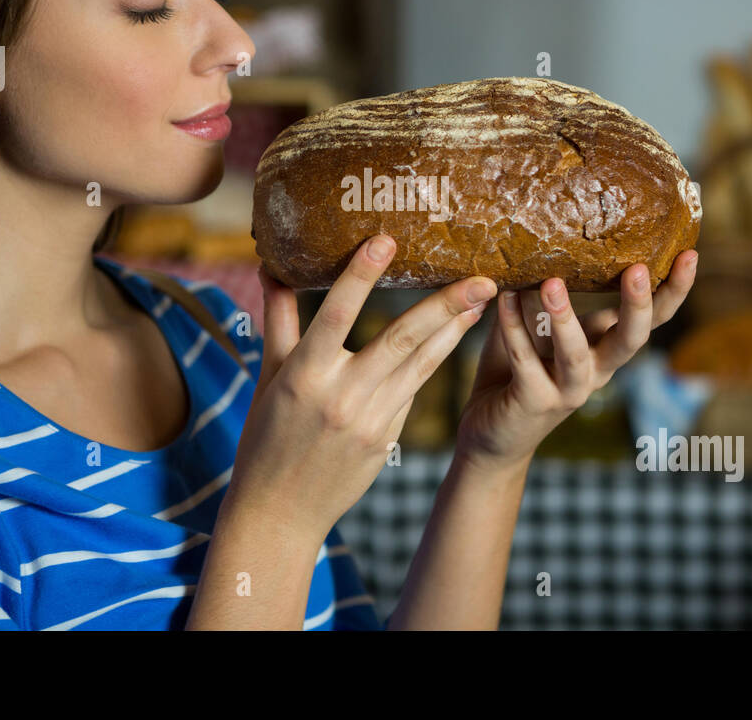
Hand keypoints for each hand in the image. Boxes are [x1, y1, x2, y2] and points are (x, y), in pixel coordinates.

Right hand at [228, 235, 497, 542]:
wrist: (282, 510)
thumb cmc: (267, 436)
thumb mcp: (269, 375)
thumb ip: (279, 319)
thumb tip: (274, 266)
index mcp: (304, 375)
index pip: (336, 314)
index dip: (361, 276)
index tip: (386, 241)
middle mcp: (341, 396)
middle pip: (400, 339)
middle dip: (445, 305)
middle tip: (482, 277)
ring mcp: (370, 420)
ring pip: (421, 364)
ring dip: (455, 329)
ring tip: (484, 298)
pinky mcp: (388, 438)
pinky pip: (415, 388)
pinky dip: (437, 358)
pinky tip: (457, 332)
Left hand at [455, 251, 697, 472]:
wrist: (492, 438)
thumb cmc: (517, 373)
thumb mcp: (539, 328)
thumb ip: (548, 296)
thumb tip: (549, 243)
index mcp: (606, 350)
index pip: (652, 320)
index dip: (672, 291)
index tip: (689, 256)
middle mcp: (596, 371)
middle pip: (631, 340)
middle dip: (638, 306)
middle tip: (638, 269)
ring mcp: (567, 390)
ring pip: (576, 355)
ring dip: (565, 318)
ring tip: (552, 282)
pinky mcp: (534, 401)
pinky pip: (526, 362)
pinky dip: (514, 329)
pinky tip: (505, 299)